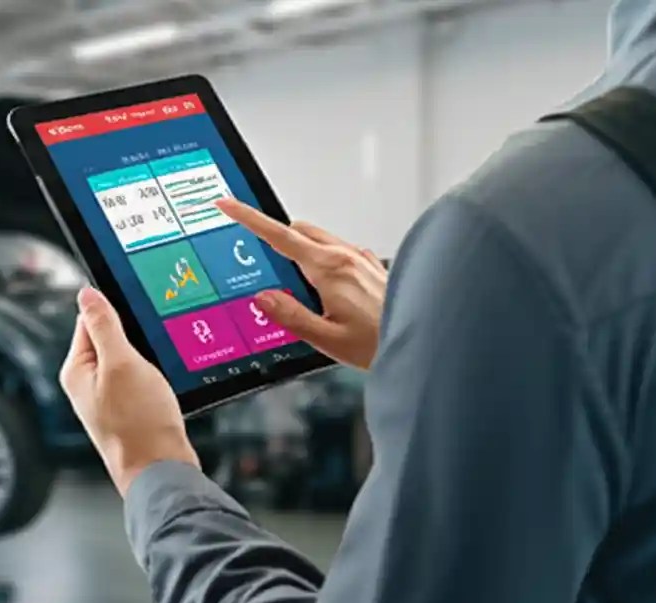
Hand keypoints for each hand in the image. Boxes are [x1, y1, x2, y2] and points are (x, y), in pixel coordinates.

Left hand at [61, 287, 198, 495]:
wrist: (161, 470)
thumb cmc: (139, 424)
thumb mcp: (122, 363)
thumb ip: (103, 326)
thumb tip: (87, 293)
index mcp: (76, 369)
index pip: (90, 320)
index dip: (117, 314)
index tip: (138, 320)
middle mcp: (87, 383)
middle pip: (112, 338)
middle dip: (136, 338)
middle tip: (150, 353)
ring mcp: (108, 397)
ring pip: (130, 358)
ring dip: (148, 359)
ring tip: (156, 376)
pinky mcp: (128, 408)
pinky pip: (141, 378)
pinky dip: (154, 377)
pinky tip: (162, 388)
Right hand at [216, 199, 387, 369]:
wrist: (427, 342)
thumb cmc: (381, 344)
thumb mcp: (326, 339)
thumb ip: (290, 316)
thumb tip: (263, 297)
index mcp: (330, 269)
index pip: (279, 236)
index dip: (250, 219)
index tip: (229, 205)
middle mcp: (347, 257)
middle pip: (299, 231)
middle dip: (275, 239)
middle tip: (264, 266)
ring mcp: (362, 259)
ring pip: (320, 240)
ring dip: (301, 253)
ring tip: (298, 290)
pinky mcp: (372, 268)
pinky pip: (339, 252)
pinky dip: (323, 262)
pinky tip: (326, 293)